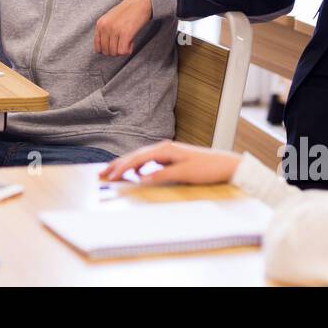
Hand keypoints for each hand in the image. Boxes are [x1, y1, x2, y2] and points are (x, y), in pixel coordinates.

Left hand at [94, 0, 151, 55]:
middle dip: (116, 51)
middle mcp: (105, 27)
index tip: (115, 47)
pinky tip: (132, 42)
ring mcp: (114, 30)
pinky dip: (128, 50)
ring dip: (123, 50)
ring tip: (128, 41)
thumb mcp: (111, 19)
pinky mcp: (125, 33)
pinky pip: (123, 51)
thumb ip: (105, 32)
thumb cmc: (128, 12)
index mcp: (100, 24)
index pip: (97, 48)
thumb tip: (105, 50)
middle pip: (106, 52)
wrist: (140, 2)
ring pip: (115, 53)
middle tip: (123, 44)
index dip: (107, 50)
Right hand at [99, 140, 241, 184]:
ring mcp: (167, 152)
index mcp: (164, 149)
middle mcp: (164, 148)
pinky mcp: (171, 158)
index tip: (108, 177)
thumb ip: (161, 175)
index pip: (136, 159)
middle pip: (135, 156)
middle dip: (117, 165)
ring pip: (140, 158)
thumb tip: (140, 179)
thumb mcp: (184, 173)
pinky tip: (135, 173)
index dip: (120, 168)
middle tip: (102, 175)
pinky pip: (148, 161)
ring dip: (125, 165)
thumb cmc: (207, 168)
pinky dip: (137, 167)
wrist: (226, 165)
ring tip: (112, 174)